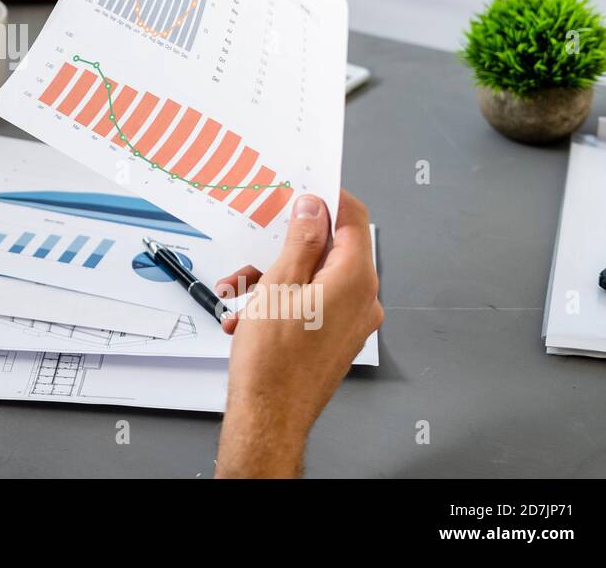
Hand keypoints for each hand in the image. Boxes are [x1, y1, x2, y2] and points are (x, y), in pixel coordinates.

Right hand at [213, 190, 381, 477]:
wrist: (269, 416)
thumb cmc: (274, 360)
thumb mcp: (279, 283)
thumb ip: (301, 239)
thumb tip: (314, 207)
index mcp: (355, 279)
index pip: (354, 219)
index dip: (328, 199)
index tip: (304, 189)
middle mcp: (363, 300)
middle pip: (330, 250)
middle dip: (287, 247)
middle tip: (258, 246)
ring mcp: (351, 323)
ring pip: (314, 280)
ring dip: (276, 278)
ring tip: (242, 293)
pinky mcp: (335, 339)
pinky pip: (311, 305)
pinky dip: (281, 303)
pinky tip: (248, 316)